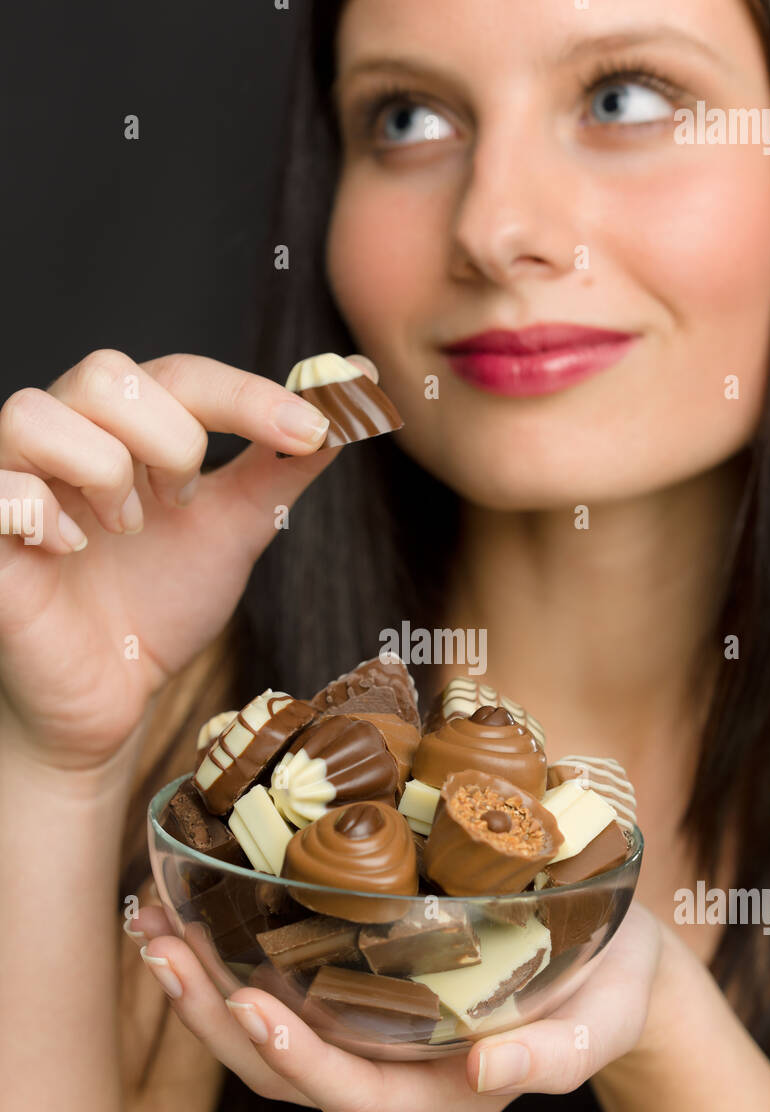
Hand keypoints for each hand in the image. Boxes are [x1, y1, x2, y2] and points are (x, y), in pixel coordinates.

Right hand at [0, 349, 376, 769]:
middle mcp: (66, 439)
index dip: (247, 394)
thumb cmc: (158, 603)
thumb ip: (283, 463)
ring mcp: (16, 482)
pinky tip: (74, 551)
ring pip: (36, 412)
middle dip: (170, 436)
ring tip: (127, 529)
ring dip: (104, 469)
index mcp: (126, 429)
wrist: (111, 697)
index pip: (180, 375)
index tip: (311, 428)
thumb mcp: (236, 528)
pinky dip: (44, 512)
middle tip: (186, 501)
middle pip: (106, 374)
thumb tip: (354, 390)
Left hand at [133, 899, 661, 1111]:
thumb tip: (483, 1072)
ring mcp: (378, 1033)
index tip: (246, 1003)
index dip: (295, 1058)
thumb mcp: (604, 1018)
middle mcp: (399, 1071)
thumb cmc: (613, 988)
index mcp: (448, 1091)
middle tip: (162, 950)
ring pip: (274, 1032)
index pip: (352, 1092)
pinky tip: (203, 911)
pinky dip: (239, 956)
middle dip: (214, 1019)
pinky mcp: (370, 989)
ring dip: (206, 986)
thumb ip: (556, 1057)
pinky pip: (292, 988)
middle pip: (286, 1069)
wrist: (616, 959)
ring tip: (154, 927)